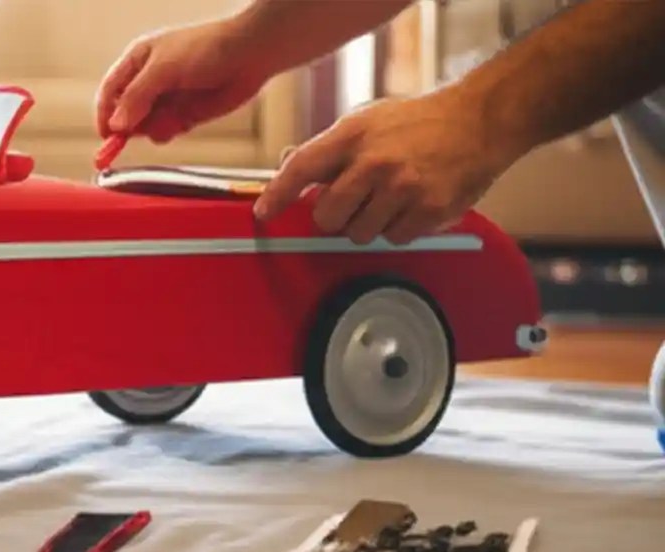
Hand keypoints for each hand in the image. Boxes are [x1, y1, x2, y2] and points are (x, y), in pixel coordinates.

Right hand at [95, 16, 270, 142]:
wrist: (248, 56)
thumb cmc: (206, 49)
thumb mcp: (163, 69)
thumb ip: (137, 97)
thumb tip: (116, 124)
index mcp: (137, 62)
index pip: (109, 92)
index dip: (104, 114)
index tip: (106, 135)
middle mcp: (148, 82)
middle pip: (123, 114)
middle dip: (129, 126)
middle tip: (137, 132)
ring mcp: (165, 100)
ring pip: (144, 127)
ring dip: (152, 129)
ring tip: (169, 120)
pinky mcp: (182, 116)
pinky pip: (164, 132)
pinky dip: (168, 132)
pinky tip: (180, 123)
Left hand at [254, 89, 520, 244]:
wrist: (479, 120)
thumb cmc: (417, 123)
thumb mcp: (367, 120)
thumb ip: (330, 148)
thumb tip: (288, 166)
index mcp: (353, 135)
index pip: (301, 168)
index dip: (278, 195)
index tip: (264, 213)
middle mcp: (375, 162)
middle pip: (327, 217)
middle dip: (334, 216)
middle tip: (352, 202)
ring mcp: (403, 188)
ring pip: (359, 234)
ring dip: (368, 224)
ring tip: (389, 198)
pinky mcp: (428, 210)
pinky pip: (394, 239)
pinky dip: (399, 229)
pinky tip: (412, 205)